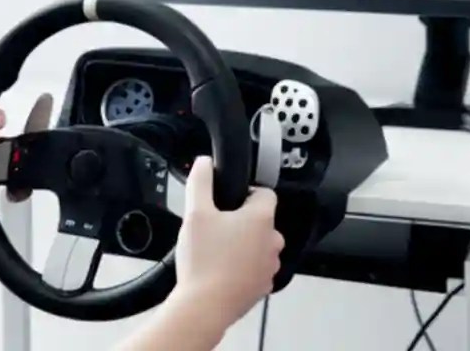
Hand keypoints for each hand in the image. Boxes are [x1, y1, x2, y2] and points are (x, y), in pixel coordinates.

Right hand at [173, 156, 284, 323]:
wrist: (204, 307)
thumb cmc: (203, 258)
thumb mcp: (195, 213)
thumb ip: (201, 181)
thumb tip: (205, 162)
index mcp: (262, 218)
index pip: (265, 193)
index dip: (245, 193)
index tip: (224, 203)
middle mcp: (273, 241)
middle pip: (261, 221)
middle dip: (241, 222)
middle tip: (214, 228)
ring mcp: (270, 267)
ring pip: (258, 246)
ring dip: (243, 246)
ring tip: (215, 252)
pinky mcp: (263, 288)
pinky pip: (255, 269)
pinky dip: (242, 268)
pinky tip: (220, 272)